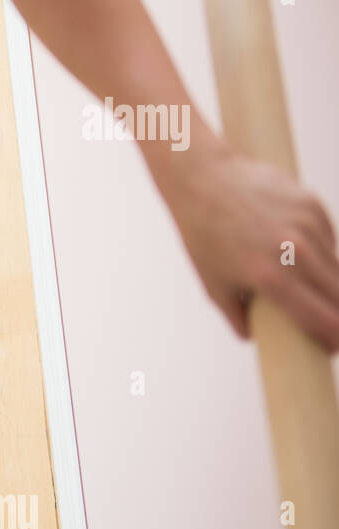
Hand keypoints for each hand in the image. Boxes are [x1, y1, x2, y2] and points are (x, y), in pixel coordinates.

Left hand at [158, 139, 338, 350]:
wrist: (204, 178)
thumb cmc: (203, 235)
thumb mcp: (212, 283)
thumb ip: (235, 316)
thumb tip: (253, 338)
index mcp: (270, 277)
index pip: (320, 318)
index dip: (333, 339)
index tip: (334, 349)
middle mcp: (296, 252)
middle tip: (333, 329)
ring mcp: (308, 226)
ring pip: (338, 267)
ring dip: (333, 286)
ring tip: (320, 295)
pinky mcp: (313, 205)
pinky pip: (330, 239)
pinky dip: (323, 254)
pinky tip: (304, 257)